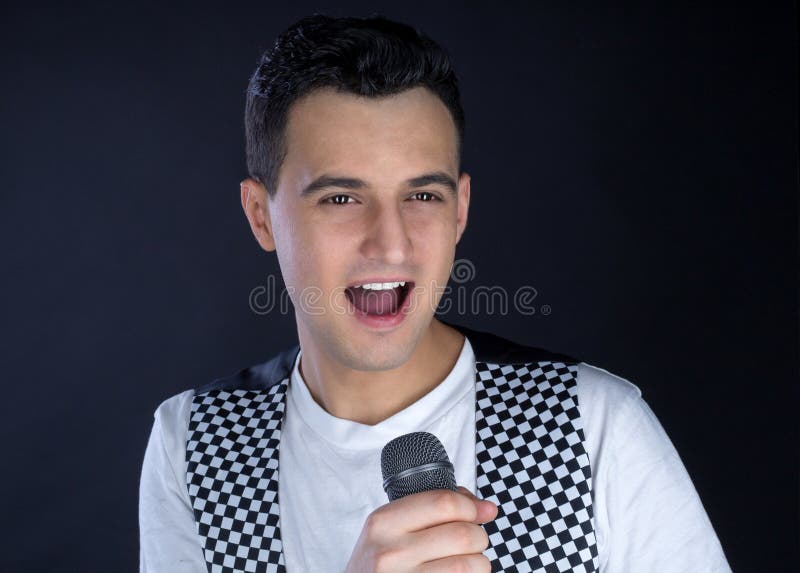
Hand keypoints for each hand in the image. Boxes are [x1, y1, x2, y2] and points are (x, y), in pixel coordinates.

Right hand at [344, 485, 497, 571]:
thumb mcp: (391, 529)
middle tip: (472, 542)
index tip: (477, 513)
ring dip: (479, 563)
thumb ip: (432, 509)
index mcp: (384, 522)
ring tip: (468, 562)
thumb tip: (486, 508)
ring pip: (470, 564)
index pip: (443, 503)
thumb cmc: (381, 563)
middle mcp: (391, 552)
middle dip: (479, 536)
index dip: (470, 506)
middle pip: (462, 534)